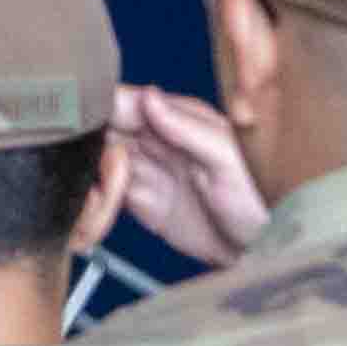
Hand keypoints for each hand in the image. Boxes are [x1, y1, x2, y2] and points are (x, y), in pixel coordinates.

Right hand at [97, 84, 264, 264]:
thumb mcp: (228, 159)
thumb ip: (187, 128)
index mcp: (180, 118)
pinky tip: (97, 213)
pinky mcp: (143, 203)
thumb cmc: (264, 199)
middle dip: (86, 149)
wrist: (271, 249)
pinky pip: (106, 197)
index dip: (96, 111)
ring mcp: (149, 171)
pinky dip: (95, 204)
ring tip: (97, 200)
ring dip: (90, 180)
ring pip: (98, 165)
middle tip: (90, 174)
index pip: (124, 103)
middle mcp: (159, 140)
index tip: (75, 126)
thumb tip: (148, 97)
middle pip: (104, 133)